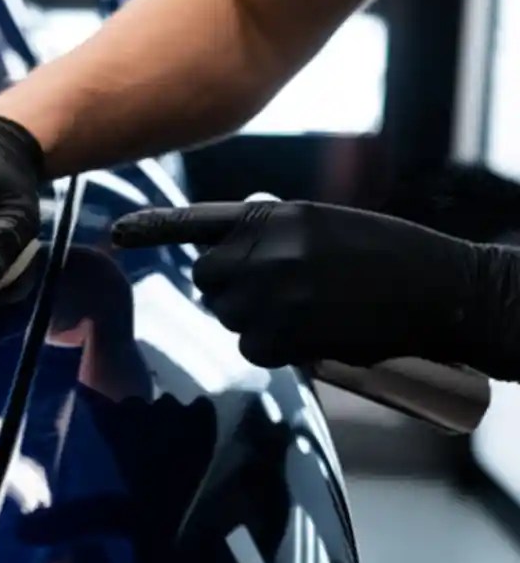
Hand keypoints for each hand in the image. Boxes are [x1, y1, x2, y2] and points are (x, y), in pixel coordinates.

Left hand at [111, 200, 485, 368]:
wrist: (445, 292)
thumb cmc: (390, 257)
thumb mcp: (325, 225)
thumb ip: (271, 232)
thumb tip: (225, 244)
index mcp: (276, 215)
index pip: (199, 222)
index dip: (153, 228)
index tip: (117, 234)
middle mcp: (265, 250)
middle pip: (208, 277)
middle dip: (231, 288)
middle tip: (280, 289)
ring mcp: (271, 294)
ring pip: (230, 315)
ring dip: (259, 318)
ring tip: (316, 308)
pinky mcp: (282, 335)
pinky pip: (251, 348)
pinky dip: (277, 348)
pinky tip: (318, 333)